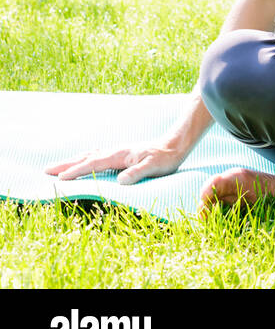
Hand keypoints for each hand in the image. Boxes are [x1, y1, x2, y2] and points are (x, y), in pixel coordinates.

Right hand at [44, 141, 187, 184]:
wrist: (174, 146)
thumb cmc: (165, 158)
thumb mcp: (154, 167)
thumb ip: (137, 173)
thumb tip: (120, 181)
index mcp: (120, 154)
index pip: (93, 163)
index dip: (77, 171)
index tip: (60, 178)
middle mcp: (115, 151)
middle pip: (86, 157)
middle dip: (66, 164)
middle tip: (47, 170)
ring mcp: (117, 152)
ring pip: (89, 155)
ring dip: (73, 161)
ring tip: (58, 167)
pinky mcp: (120, 155)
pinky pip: (96, 157)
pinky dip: (84, 160)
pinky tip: (82, 163)